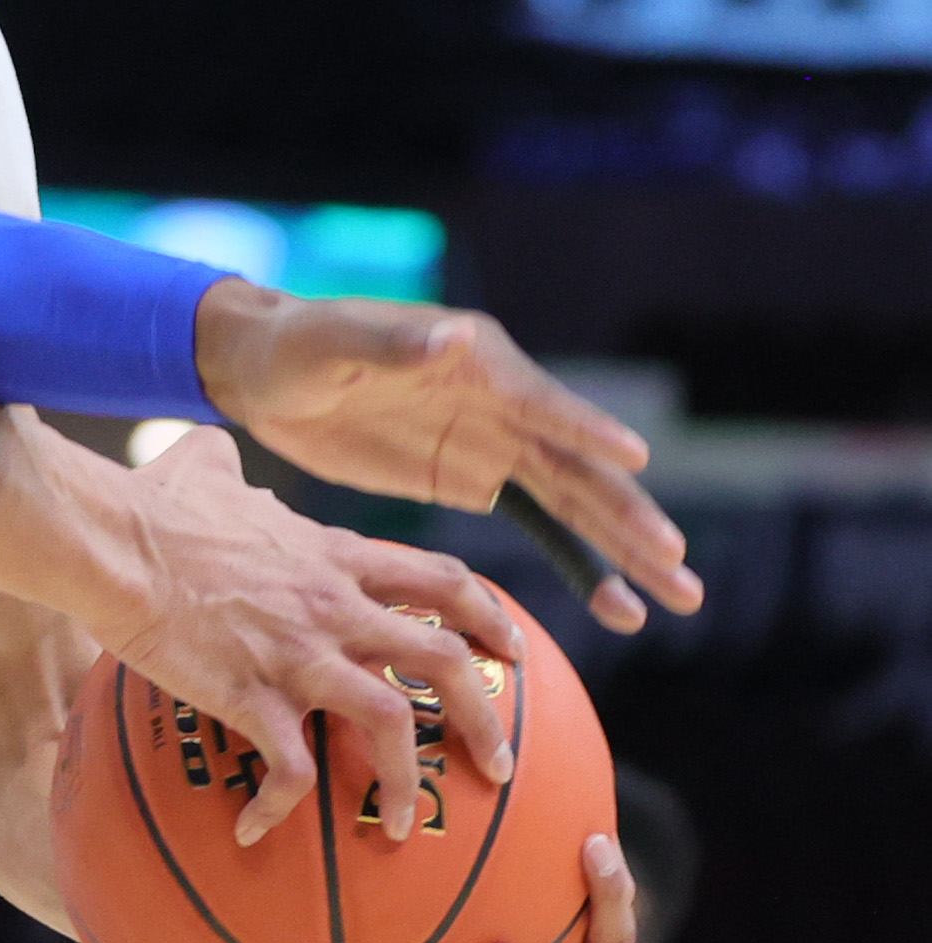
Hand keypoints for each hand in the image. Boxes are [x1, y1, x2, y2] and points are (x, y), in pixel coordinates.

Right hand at [57, 421, 523, 843]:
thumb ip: (226, 464)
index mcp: (334, 558)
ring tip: (405, 824)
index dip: (488, 618)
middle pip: (443, 661)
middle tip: (497, 762)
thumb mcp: (203, 466)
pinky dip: (281, 807)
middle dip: (484, 718)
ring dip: (407, 779)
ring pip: (392, 721)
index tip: (509, 651)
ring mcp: (299, 656)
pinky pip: (289, 768)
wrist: (113, 543)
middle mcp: (335, 608)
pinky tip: (257, 830)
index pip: (440, 582)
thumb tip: (218, 456)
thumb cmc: (153, 505)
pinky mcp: (252, 696)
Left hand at [196, 286, 698, 633]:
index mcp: (479, 361)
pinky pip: (539, 523)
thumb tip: (454, 337)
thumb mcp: (334, 343)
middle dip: (629, 514)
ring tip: (679, 596)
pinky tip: (617, 605)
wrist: (264, 374)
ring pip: (576, 501)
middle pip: (578, 464)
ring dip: (625, 548)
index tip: (634, 461)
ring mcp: (495, 443)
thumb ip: (392, 344)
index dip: (583, 429)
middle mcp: (505, 400)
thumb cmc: (298, 345)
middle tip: (678, 563)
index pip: (540, 401)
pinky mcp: (474, 477)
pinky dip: (580, 562)